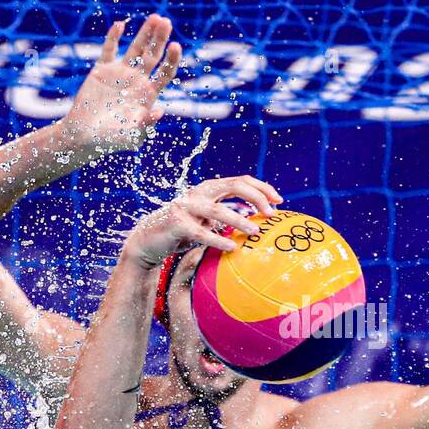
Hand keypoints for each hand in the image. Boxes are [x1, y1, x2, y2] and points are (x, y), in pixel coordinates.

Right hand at [61, 14, 181, 154]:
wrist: (85, 136)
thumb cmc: (111, 141)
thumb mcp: (132, 135)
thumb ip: (146, 124)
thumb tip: (159, 111)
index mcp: (147, 95)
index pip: (164, 73)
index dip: (171, 60)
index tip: (176, 46)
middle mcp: (136, 81)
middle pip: (153, 55)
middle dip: (160, 39)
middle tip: (166, 21)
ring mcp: (120, 74)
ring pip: (135, 48)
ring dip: (144, 33)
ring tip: (154, 17)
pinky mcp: (102, 71)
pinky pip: (109, 50)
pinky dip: (114, 38)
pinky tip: (121, 25)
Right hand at [125, 175, 283, 268]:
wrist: (148, 241)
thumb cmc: (183, 232)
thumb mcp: (207, 222)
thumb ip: (226, 218)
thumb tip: (258, 225)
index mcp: (210, 189)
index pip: (240, 181)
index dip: (262, 188)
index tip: (279, 201)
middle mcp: (199, 193)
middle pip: (234, 185)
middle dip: (257, 196)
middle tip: (271, 213)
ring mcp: (186, 206)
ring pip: (219, 209)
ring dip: (240, 220)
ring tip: (255, 231)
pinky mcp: (176, 223)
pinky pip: (201, 233)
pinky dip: (218, 240)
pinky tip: (233, 247)